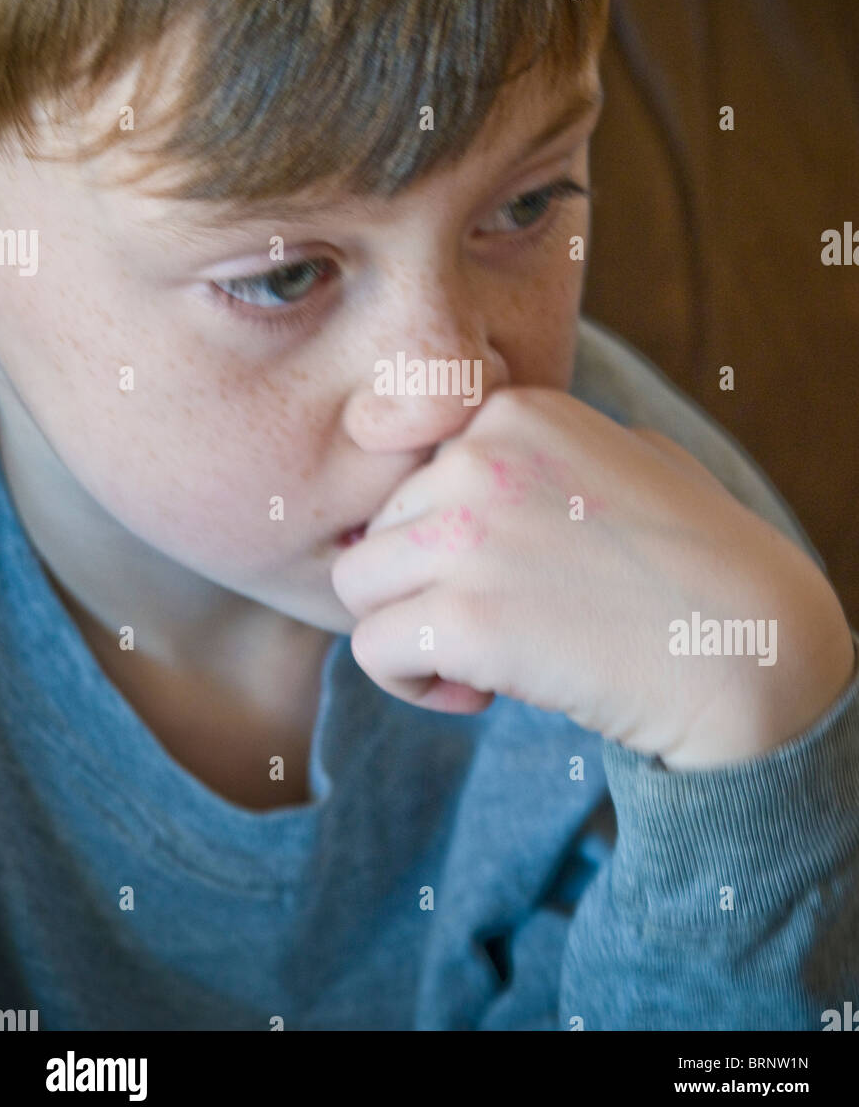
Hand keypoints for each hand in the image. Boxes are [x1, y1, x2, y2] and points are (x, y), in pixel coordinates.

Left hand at [331, 387, 855, 767]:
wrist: (749, 647)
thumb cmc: (694, 558)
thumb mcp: (622, 455)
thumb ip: (536, 448)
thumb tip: (452, 463)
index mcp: (513, 410)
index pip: (415, 472)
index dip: (443, 533)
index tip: (498, 574)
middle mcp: (479, 456)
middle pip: (381, 528)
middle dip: (423, 584)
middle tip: (495, 626)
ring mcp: (467, 534)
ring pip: (358, 585)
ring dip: (406, 629)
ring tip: (478, 662)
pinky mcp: (463, 618)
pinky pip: (373, 651)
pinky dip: (410, 683)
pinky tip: (478, 695)